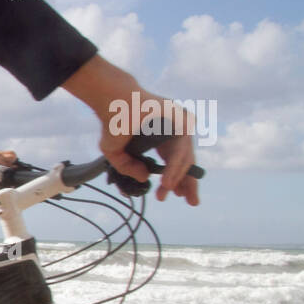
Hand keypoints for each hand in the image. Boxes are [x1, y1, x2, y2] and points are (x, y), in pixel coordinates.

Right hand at [63, 56, 200, 205]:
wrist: (114, 102)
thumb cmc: (113, 123)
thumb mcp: (115, 154)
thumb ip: (128, 168)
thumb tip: (145, 178)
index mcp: (160, 139)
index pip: (174, 162)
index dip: (175, 179)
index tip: (172, 195)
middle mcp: (172, 133)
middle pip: (186, 161)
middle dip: (188, 183)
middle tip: (190, 201)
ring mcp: (178, 126)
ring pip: (184, 157)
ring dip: (177, 177)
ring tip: (167, 192)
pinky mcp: (181, 121)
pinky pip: (181, 149)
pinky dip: (175, 166)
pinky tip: (168, 181)